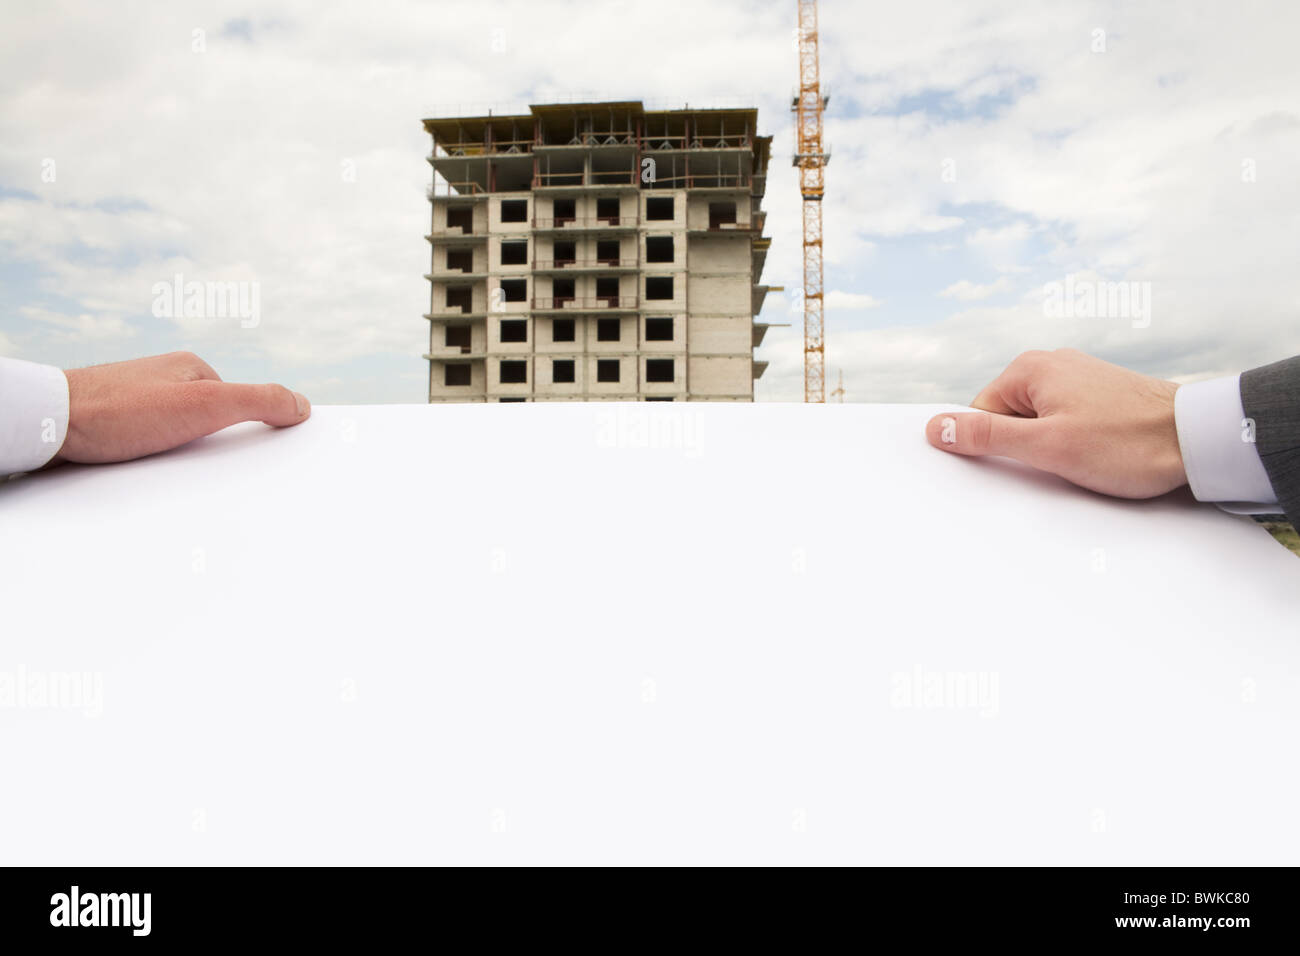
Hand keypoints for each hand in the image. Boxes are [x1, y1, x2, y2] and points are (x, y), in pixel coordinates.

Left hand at [50, 352, 310, 465]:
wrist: (47, 423)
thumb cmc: (118, 411)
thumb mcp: (205, 405)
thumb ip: (258, 402)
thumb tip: (302, 403)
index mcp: (192, 369)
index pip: (244, 402)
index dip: (258, 428)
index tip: (272, 453)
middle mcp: (165, 380)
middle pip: (214, 421)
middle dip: (220, 447)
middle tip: (219, 471)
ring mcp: (140, 401)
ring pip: (182, 436)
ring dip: (185, 457)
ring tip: (177, 468)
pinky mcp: (116, 424)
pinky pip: (153, 445)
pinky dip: (158, 460)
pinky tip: (150, 469)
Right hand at [924, 348, 1185, 497]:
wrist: (1200, 440)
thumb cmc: (1127, 442)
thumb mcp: (1045, 446)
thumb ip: (986, 437)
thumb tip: (936, 427)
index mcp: (1031, 368)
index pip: (982, 414)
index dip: (997, 448)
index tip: (1025, 462)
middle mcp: (1053, 364)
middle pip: (1009, 418)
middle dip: (1027, 448)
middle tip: (1060, 463)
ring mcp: (1079, 379)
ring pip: (1040, 424)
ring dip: (1054, 449)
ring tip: (1087, 459)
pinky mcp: (1100, 397)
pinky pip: (1066, 423)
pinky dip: (1076, 444)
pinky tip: (1099, 456)